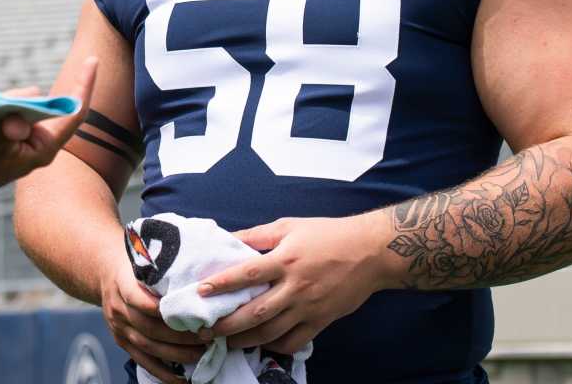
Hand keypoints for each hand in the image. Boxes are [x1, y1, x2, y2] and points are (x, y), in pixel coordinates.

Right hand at [0, 57, 99, 211]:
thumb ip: (14, 113)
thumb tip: (35, 94)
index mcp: (43, 148)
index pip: (74, 113)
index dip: (85, 85)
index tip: (92, 60)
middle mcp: (39, 145)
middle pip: (44, 105)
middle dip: (22, 98)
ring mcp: (24, 143)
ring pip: (25, 108)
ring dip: (6, 104)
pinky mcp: (10, 140)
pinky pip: (11, 114)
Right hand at [100, 252, 202, 382]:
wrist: (105, 272)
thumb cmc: (134, 265)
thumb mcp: (142, 260)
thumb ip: (162, 269)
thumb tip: (196, 280)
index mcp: (122, 284)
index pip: (139, 299)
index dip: (162, 309)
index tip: (189, 312)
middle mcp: (118, 308)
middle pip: (149, 327)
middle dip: (180, 335)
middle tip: (206, 335)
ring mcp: (119, 328)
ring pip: (148, 346)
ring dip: (176, 353)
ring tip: (201, 353)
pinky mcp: (121, 341)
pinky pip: (142, 361)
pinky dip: (162, 372)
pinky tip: (181, 378)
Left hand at [197, 213, 388, 353]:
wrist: (370, 252)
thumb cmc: (328, 234)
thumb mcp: (289, 225)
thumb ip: (257, 234)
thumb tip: (229, 238)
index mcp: (285, 259)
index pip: (246, 274)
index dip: (222, 283)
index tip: (201, 291)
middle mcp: (295, 286)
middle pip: (255, 312)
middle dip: (228, 324)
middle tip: (207, 329)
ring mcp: (308, 307)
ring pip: (272, 332)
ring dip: (246, 340)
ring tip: (227, 342)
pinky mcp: (321, 321)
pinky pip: (295, 341)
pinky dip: (276, 346)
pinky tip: (262, 343)